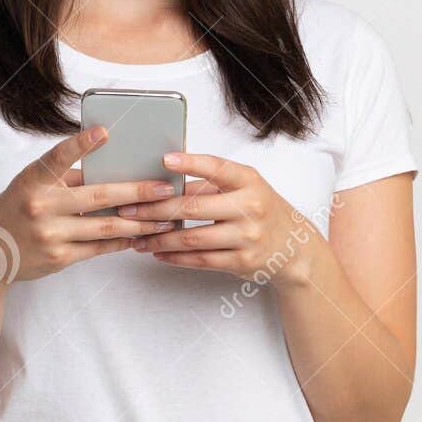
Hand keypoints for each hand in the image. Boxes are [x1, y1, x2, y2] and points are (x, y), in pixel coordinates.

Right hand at [0, 125, 177, 286]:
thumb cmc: (16, 210)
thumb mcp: (30, 185)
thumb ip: (64, 178)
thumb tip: (111, 168)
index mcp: (33, 180)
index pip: (57, 158)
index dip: (80, 144)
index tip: (104, 132)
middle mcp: (41, 206)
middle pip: (98, 196)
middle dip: (137, 191)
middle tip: (165, 187)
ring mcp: (51, 234)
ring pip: (106, 227)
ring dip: (140, 222)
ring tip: (164, 216)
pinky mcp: (59, 257)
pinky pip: (99, 248)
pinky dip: (123, 241)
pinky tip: (141, 236)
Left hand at [115, 152, 323, 283]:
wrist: (292, 247)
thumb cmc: (261, 209)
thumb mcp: (245, 188)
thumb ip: (212, 183)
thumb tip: (165, 178)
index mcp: (249, 181)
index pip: (217, 168)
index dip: (191, 163)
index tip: (164, 159)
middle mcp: (250, 207)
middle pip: (193, 207)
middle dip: (155, 208)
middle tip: (128, 209)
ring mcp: (247, 237)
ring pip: (192, 238)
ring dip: (158, 238)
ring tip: (136, 236)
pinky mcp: (242, 262)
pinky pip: (200, 260)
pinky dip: (174, 256)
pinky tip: (157, 252)